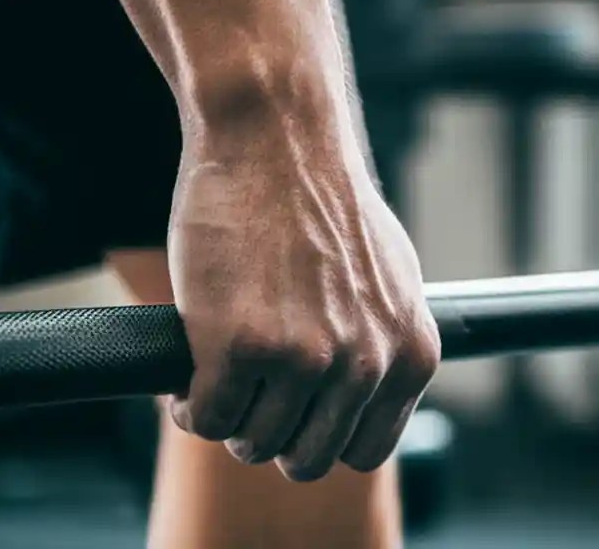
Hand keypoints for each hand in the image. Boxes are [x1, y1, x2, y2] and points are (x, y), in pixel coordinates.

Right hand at [166, 134, 438, 481]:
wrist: (277, 140)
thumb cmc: (326, 201)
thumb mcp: (391, 279)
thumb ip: (387, 340)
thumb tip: (375, 386)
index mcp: (410, 355)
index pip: (365, 450)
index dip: (320, 437)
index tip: (294, 413)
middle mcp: (366, 366)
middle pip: (305, 458)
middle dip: (270, 435)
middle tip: (247, 396)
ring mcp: (305, 361)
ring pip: (252, 442)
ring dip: (227, 418)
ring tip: (217, 378)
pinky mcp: (239, 349)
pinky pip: (206, 419)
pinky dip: (188, 406)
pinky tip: (189, 374)